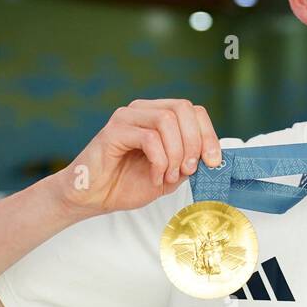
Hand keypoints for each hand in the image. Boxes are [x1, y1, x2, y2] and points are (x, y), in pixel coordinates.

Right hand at [53, 98, 222, 215]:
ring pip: (167, 121)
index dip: (208, 134)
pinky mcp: (113, 131)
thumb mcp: (170, 175)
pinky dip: (159, 162)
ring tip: (168, 176)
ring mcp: (127, 118)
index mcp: (158, 116)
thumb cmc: (127, 184)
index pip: (193, 111)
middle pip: (183, 108)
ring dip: (176, 154)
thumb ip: (189, 162)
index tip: (213, 161)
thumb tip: (213, 156)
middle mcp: (143, 111)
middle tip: (188, 170)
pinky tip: (154, 177)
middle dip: (194, 142)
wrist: (94, 198)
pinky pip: (149, 138)